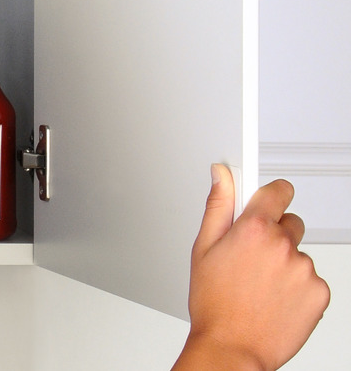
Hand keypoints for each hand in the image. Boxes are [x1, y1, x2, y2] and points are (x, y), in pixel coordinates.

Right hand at [178, 165, 329, 370]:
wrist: (233, 347)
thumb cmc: (214, 303)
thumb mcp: (203, 249)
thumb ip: (217, 206)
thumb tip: (222, 174)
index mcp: (252, 229)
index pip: (277, 191)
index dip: (272, 194)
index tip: (268, 199)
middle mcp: (283, 245)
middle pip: (289, 223)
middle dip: (274, 235)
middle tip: (251, 259)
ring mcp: (304, 269)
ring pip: (298, 255)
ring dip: (284, 264)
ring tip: (260, 286)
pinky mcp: (319, 292)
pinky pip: (311, 280)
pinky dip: (297, 287)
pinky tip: (275, 299)